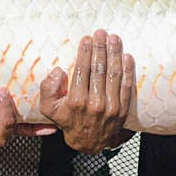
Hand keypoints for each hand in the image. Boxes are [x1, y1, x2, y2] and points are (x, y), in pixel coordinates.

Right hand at [38, 30, 135, 152]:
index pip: (82, 69)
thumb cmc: (68, 120)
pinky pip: (126, 86)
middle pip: (99, 68)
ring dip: (115, 53)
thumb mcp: (49, 108)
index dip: (85, 51)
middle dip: (101, 47)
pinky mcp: (122, 110)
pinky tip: (127, 56)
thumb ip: (47, 89)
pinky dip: (128, 70)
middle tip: (101, 33)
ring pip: (114, 74)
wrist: (88, 142)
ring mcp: (110, 107)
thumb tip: (59, 71)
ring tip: (114, 38)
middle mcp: (94, 103)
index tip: (87, 38)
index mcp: (76, 101)